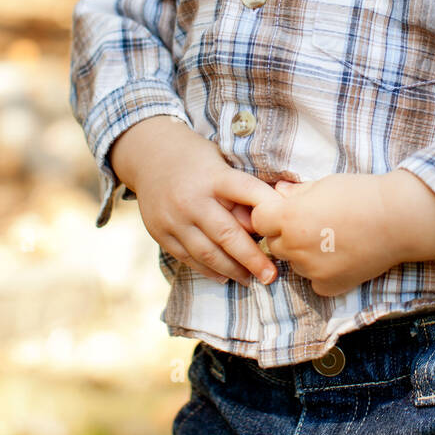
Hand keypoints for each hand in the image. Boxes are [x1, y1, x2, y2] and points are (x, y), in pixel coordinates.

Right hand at [110, 117, 278, 285]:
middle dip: (252, 259)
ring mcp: (173, 218)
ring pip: (207, 253)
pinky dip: (207, 270)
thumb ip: (239, 193)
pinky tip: (224, 276)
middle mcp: (192, 199)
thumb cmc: (197, 159)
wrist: (149, 154)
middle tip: (271, 276)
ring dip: (232, 270)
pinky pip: (187, 258)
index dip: (268, 213)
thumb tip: (264, 225)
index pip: (248, 193)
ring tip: (250, 280)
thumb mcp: (221, 163)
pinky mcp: (160, 233)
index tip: (286, 233)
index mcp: (214, 177)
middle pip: (227, 235)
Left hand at [249, 173, 403, 296]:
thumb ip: (295, 192)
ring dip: (304, 254)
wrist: (398, 219)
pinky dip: (322, 271)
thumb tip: (278, 192)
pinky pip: (313, 280)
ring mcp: (310, 270)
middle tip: (314, 225)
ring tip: (332, 240)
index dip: (271, 215)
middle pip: (275, 244)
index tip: (285, 212)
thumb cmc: (362, 194)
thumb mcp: (324, 184)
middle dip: (287, 235)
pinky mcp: (328, 287)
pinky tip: (342, 257)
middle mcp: (295, 247)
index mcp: (289, 218)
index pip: (259, 221)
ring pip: (295, 263)